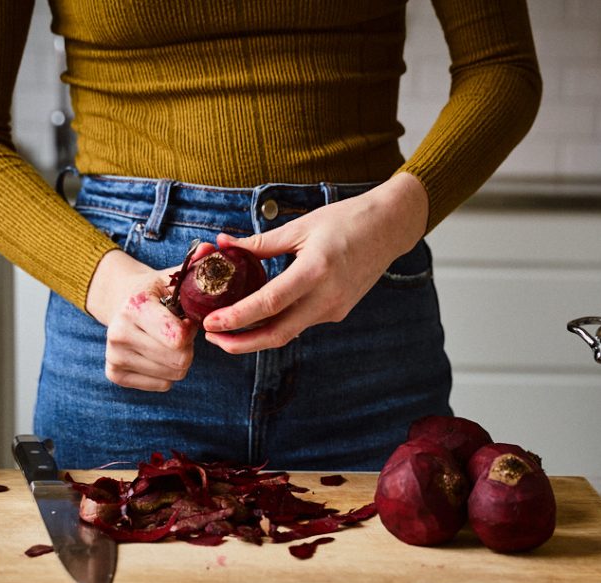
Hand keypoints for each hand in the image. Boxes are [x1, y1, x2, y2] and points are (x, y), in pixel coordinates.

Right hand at [85, 243, 213, 390]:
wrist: (120, 301)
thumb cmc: (156, 291)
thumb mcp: (173, 275)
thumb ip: (196, 264)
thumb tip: (214, 248)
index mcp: (135, 306)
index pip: (177, 338)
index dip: (191, 329)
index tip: (185, 317)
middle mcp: (119, 332)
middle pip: (180, 360)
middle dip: (187, 346)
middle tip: (179, 330)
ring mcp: (114, 355)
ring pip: (173, 375)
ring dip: (179, 359)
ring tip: (167, 339)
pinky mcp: (114, 373)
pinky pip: (162, 385)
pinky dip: (167, 372)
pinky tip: (157, 352)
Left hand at [201, 172, 428, 353]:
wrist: (388, 229)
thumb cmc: (345, 221)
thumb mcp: (300, 227)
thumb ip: (260, 243)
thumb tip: (224, 243)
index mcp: (315, 270)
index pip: (269, 304)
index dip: (237, 317)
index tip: (212, 323)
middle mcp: (327, 297)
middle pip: (277, 334)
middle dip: (240, 343)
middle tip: (212, 337)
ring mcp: (334, 309)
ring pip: (287, 332)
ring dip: (255, 336)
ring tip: (226, 330)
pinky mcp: (337, 312)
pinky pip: (300, 323)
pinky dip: (275, 323)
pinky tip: (256, 317)